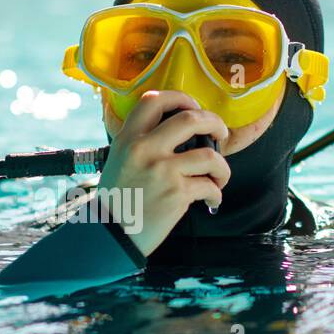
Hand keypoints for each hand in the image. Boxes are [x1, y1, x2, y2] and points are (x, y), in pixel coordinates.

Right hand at [96, 90, 230, 256]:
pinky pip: (209, 186)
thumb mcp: (119, 161)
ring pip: (209, 155)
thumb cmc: (117, 201)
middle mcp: (146, 149)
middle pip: (191, 119)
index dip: (180, 98)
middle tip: (220, 133)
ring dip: (222, 167)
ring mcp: (163, 171)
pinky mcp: (177, 193)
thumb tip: (178, 135)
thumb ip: (142, 143)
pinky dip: (216, 193)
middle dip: (215, 123)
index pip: (154, 100)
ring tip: (219, 177)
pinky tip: (211, 199)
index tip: (194, 108)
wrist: (112, 235)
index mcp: (129, 139)